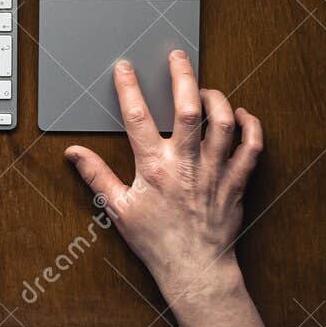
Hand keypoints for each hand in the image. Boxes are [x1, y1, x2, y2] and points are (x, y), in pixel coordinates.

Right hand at [64, 51, 262, 304]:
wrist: (194, 270)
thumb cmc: (156, 241)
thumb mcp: (117, 209)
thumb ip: (96, 175)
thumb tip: (73, 153)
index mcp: (154, 168)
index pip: (137, 118)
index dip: (128, 88)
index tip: (124, 67)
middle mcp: (186, 165)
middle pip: (189, 109)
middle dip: (183, 76)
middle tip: (177, 56)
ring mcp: (214, 172)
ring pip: (223, 122)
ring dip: (216, 99)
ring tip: (205, 89)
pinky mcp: (236, 182)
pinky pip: (251, 147)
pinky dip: (250, 126)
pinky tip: (240, 115)